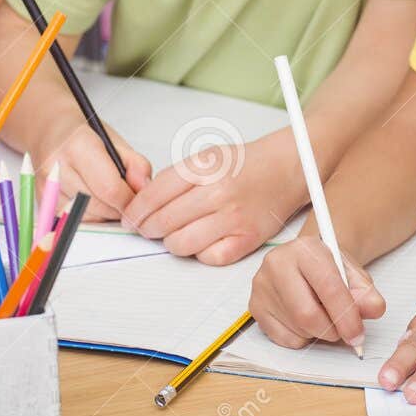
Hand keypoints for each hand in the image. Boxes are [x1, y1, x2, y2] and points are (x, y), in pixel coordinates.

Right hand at [40, 117, 151, 222]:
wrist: (50, 130)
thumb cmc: (84, 134)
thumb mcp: (116, 142)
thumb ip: (136, 165)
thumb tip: (143, 189)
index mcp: (78, 147)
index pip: (110, 189)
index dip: (129, 200)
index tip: (137, 199)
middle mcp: (57, 168)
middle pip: (98, 206)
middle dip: (118, 209)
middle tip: (125, 198)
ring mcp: (47, 187)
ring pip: (86, 217)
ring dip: (104, 214)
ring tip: (108, 196)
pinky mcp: (43, 201)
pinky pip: (73, 221)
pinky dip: (89, 216)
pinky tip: (93, 200)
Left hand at [125, 131, 304, 263]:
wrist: (285, 170)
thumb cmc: (245, 165)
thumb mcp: (206, 157)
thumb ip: (175, 178)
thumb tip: (143, 202)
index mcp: (203, 167)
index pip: (154, 194)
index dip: (136, 210)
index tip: (130, 217)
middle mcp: (218, 192)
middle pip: (164, 221)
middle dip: (148, 228)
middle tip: (147, 229)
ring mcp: (233, 218)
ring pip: (181, 244)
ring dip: (171, 243)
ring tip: (173, 235)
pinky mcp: (246, 239)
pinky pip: (209, 257)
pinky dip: (200, 253)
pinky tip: (201, 241)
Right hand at [249, 237, 384, 351]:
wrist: (306, 263)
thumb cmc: (330, 269)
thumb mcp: (353, 274)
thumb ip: (366, 292)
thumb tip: (372, 309)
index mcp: (306, 248)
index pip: (328, 286)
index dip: (346, 316)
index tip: (358, 334)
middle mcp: (277, 262)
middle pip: (307, 314)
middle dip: (332, 331)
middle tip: (344, 333)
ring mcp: (262, 285)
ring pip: (298, 329)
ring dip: (319, 333)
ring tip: (324, 316)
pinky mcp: (255, 306)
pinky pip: (285, 339)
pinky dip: (303, 338)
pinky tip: (305, 320)